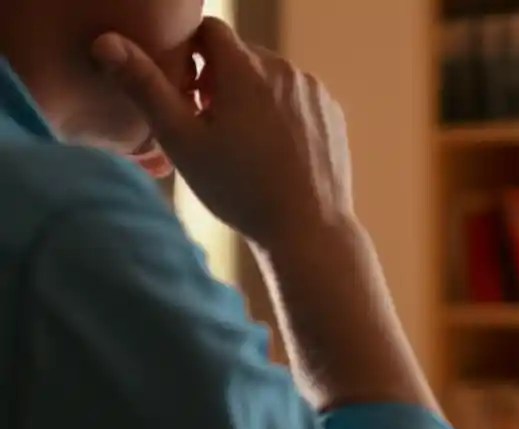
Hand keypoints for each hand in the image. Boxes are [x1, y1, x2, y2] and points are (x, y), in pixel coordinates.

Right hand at [91, 18, 354, 247]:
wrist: (308, 229)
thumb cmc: (241, 189)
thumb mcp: (181, 140)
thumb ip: (144, 86)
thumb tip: (108, 43)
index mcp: (245, 68)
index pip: (208, 30)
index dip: (189, 56)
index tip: (184, 93)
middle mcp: (285, 69)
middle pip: (240, 56)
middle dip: (219, 80)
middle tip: (207, 126)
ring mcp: (314, 91)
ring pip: (271, 78)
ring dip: (251, 96)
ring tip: (240, 143)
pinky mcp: (333, 113)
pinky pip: (297, 99)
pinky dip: (281, 113)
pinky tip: (273, 152)